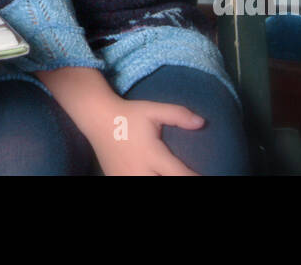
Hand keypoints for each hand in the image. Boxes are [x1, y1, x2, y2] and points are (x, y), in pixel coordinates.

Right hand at [81, 95, 205, 175]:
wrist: (96, 118)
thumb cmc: (129, 114)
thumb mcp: (153, 110)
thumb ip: (178, 115)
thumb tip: (202, 122)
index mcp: (152, 154)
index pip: (179, 174)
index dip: (193, 179)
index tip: (204, 178)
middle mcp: (139, 171)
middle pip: (164, 185)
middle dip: (178, 182)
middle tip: (185, 175)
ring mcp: (126, 179)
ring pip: (148, 190)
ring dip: (163, 184)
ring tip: (169, 176)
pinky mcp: (117, 181)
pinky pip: (135, 187)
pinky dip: (146, 183)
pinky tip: (153, 176)